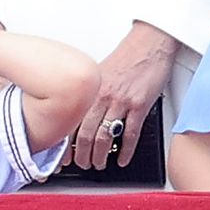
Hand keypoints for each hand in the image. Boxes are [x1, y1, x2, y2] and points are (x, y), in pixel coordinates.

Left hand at [70, 21, 176, 169]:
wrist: (148, 45)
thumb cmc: (125, 57)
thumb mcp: (98, 73)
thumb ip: (89, 93)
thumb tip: (76, 111)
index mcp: (89, 89)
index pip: (71, 121)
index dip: (65, 142)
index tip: (62, 154)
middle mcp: (102, 96)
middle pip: (85, 134)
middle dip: (81, 154)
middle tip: (81, 164)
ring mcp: (121, 102)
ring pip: (105, 137)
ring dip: (100, 156)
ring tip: (99, 165)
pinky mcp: (140, 106)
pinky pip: (130, 135)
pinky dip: (125, 151)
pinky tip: (122, 159)